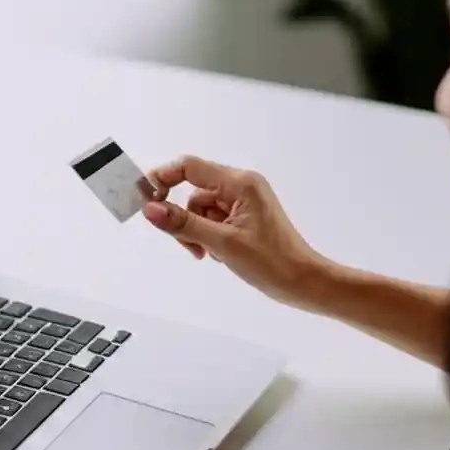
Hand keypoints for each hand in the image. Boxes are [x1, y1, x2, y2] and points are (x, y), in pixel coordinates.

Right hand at [142, 156, 331, 309]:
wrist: (304, 283)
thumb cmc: (271, 262)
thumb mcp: (221, 243)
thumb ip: (183, 223)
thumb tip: (150, 209)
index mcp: (239, 182)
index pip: (189, 167)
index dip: (163, 179)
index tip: (146, 202)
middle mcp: (241, 185)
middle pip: (193, 191)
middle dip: (185, 219)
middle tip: (191, 247)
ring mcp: (244, 202)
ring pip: (200, 210)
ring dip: (197, 232)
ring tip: (212, 254)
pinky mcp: (245, 218)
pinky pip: (214, 220)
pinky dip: (209, 237)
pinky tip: (220, 254)